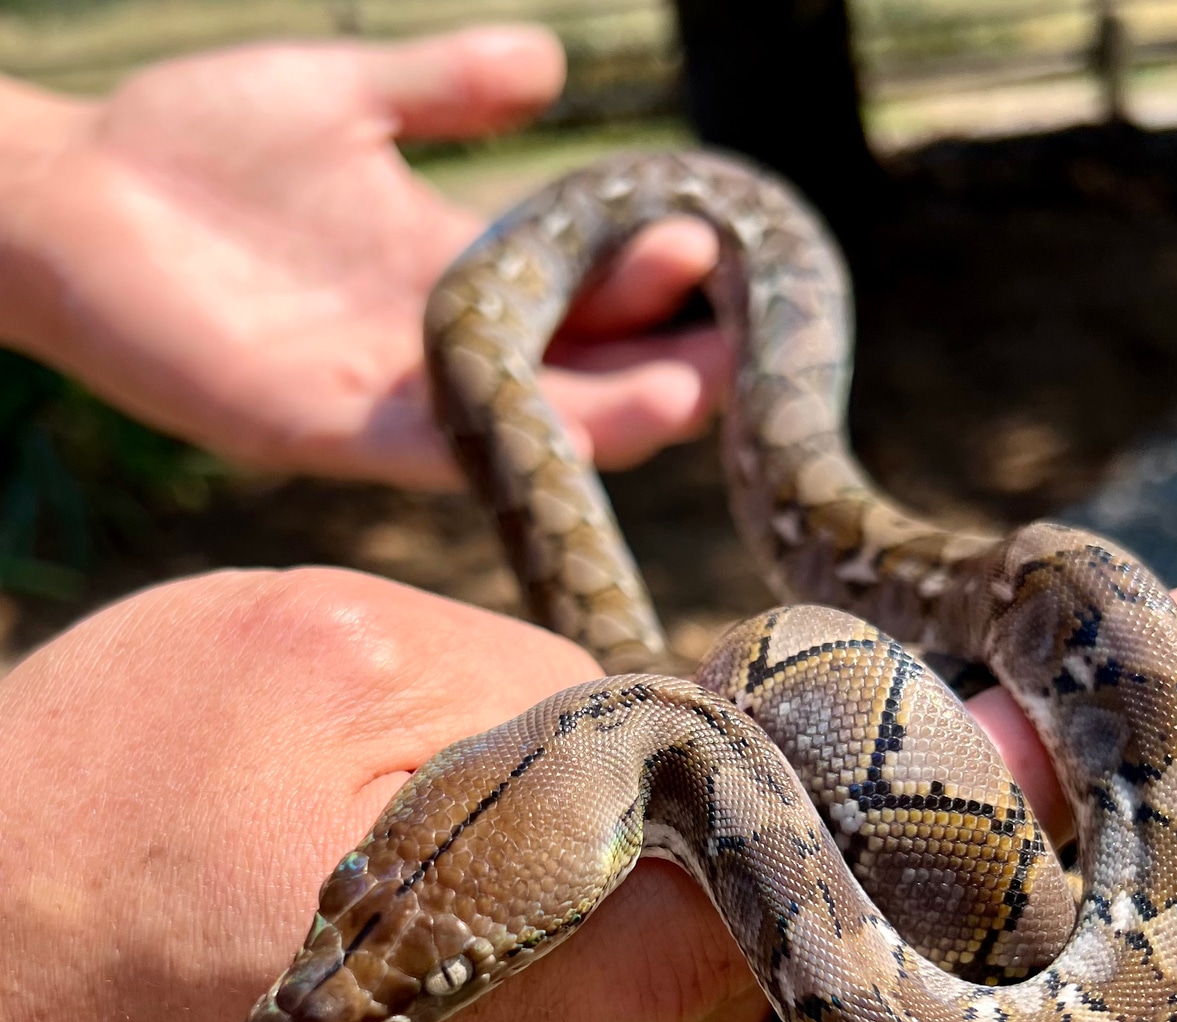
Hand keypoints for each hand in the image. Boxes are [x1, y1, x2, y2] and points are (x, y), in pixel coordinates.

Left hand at [0, 28, 723, 486]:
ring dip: (622, 407)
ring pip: (536, 417)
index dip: (655, 273)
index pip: (580, 282)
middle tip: (755, 340)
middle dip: (667, 349)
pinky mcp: (341, 432)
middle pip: (578, 359)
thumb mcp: (346, 95)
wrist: (67, 200)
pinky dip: (530, 438)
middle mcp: (442, 340)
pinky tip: (597, 421)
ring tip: (710, 385)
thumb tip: (551, 67)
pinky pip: (456, 448)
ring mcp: (397, 393)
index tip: (731, 250)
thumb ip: (445, 87)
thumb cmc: (194, 141)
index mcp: (451, 263)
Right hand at [0, 571, 1176, 1021]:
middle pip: (902, 896)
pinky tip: (801, 764)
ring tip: (987, 698)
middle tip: (1121, 657)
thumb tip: (742, 713)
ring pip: (820, 920)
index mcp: (624, 945)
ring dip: (912, 802)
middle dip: (1020, 766)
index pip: (919, 832)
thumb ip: (588, 704)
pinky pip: (731, 937)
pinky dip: (803, 841)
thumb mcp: (371, 683)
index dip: (1075, 726)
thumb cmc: (120, 820)